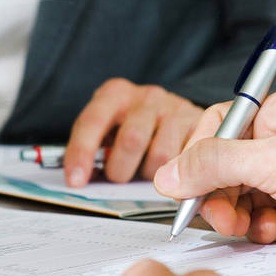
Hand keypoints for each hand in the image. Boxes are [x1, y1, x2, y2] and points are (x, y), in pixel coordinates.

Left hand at [64, 79, 203, 186]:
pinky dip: (176, 175)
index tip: (76, 181)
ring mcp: (174, 108)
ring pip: (161, 157)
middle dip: (120, 170)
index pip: (92, 122)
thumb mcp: (107, 128)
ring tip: (146, 170)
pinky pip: (187, 160)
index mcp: (114, 94)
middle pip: (131, 140)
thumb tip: (80, 180)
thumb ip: (94, 148)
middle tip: (119, 178)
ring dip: (150, 175)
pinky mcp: (199, 123)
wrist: (172, 112)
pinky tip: (170, 170)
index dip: (81, 153)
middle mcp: (145, 96)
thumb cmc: (131, 125)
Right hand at [153, 88, 275, 264]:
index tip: (184, 183)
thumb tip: (168, 175)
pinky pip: (261, 220)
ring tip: (245, 225)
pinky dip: (258, 229)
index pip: (219, 126)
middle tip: (218, 213)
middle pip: (224, 166)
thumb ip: (216, 165)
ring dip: (235, 213)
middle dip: (216, 192)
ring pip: (239, 196)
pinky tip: (270, 232)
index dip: (198, 154)